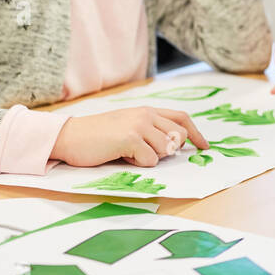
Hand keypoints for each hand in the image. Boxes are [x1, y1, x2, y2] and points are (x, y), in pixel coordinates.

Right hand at [51, 107, 208, 167]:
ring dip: (151, 158)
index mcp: (147, 110)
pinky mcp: (130, 138)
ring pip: (166, 150)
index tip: (204, 147)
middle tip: (147, 153)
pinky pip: (151, 160)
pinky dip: (139, 164)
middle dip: (170, 149)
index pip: (182, 118)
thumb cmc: (97, 136)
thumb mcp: (128, 126)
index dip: (196, 133)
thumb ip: (150, 129)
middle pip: (179, 136)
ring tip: (129, 153)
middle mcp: (146, 114)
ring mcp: (139, 125)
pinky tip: (122, 156)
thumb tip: (174, 145)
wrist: (70, 136)